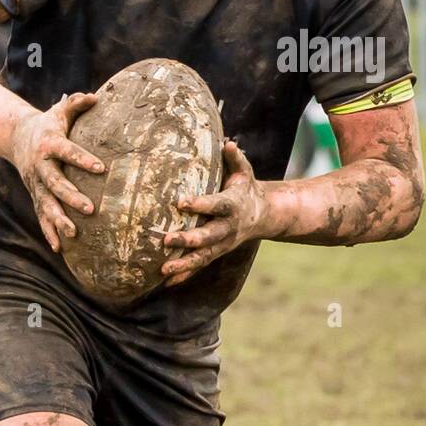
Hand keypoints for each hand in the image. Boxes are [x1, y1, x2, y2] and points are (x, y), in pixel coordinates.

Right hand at [9, 93, 104, 252]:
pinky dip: (49, 233)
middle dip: (72, 197)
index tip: (101, 168)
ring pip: (47, 205)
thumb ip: (76, 104)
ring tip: (74, 233)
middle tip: (90, 209)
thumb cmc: (48, 124)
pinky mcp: (36, 197)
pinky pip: (41, 217)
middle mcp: (41, 167)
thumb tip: (95, 97)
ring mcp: (37, 185)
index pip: (68, 152)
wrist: (18, 138)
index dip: (83, 159)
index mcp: (49, 145)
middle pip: (56, 184)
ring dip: (59, 220)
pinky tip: (59, 248)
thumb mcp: (59, 111)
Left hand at [162, 141, 267, 286]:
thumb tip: (227, 143)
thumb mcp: (244, 172)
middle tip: (167, 240)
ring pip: (202, 257)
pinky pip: (199, 266)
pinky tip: (166, 282)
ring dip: (183, 264)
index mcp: (232, 205)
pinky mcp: (215, 254)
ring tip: (164, 269)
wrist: (262, 216)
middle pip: (207, 236)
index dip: (200, 204)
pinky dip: (184, 276)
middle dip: (188, 239)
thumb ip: (235, 158)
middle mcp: (227, 228)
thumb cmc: (245, 188)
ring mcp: (221, 244)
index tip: (181, 202)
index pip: (216, 205)